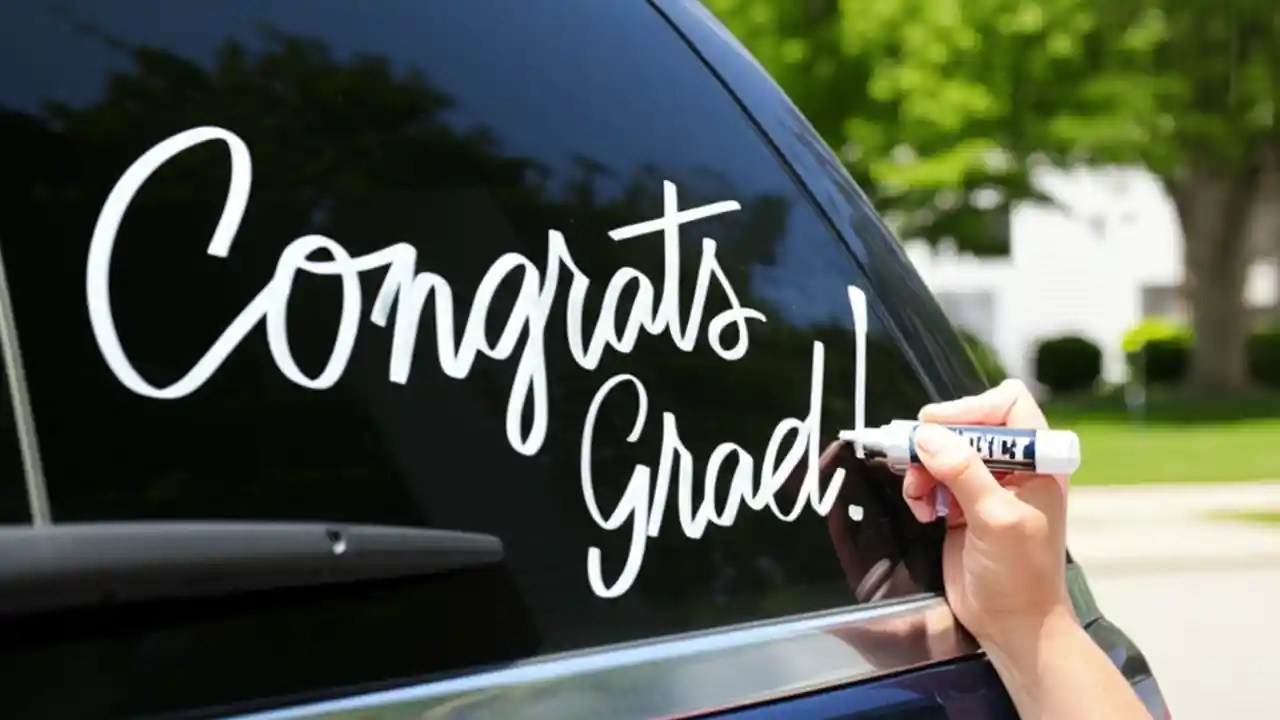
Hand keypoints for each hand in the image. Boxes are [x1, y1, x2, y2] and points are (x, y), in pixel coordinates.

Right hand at [902, 379, 1073, 651]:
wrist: (1013, 626)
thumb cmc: (1020, 575)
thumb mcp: (996, 519)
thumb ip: (964, 472)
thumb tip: (926, 435)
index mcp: (1038, 462)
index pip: (1008, 405)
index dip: (972, 408)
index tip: (939, 426)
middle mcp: (1012, 467)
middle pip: (967, 425)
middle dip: (937, 440)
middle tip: (912, 456)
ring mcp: (984, 486)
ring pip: (943, 450)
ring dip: (922, 467)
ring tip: (917, 495)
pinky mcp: (960, 506)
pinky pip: (931, 478)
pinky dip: (919, 489)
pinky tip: (922, 512)